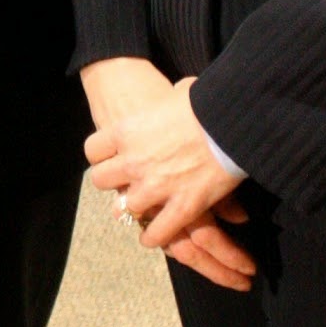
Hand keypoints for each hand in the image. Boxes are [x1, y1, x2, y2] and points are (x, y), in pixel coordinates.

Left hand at [80, 65, 253, 290]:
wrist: (232, 123)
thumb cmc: (207, 102)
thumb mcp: (180, 91)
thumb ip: (169, 99)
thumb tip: (181, 90)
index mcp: (127, 131)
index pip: (93, 149)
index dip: (103, 154)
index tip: (113, 156)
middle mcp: (133, 161)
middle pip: (100, 180)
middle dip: (113, 182)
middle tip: (126, 181)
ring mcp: (155, 187)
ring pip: (126, 208)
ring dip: (134, 208)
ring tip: (142, 209)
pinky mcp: (182, 207)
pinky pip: (157, 231)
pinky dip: (154, 236)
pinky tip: (154, 235)